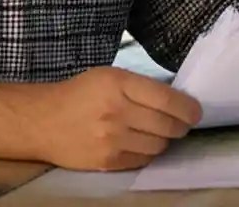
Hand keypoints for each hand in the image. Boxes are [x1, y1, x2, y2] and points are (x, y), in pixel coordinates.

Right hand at [36, 66, 201, 171]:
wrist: (42, 121)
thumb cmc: (79, 94)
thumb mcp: (108, 76)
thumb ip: (140, 86)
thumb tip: (177, 100)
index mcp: (117, 84)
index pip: (167, 100)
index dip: (188, 109)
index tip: (196, 112)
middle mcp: (117, 112)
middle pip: (167, 125)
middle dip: (180, 126)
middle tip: (180, 124)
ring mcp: (112, 140)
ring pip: (159, 145)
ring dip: (164, 140)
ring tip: (156, 132)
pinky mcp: (108, 161)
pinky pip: (144, 160)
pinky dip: (148, 152)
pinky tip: (140, 143)